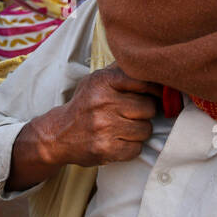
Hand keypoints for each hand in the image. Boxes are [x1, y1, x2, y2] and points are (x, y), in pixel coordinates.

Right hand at [33, 67, 162, 166]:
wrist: (58, 134)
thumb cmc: (85, 105)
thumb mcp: (96, 80)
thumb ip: (121, 71)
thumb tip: (150, 67)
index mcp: (103, 81)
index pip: (143, 82)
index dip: (156, 90)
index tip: (158, 96)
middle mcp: (103, 103)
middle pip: (148, 108)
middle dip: (146, 112)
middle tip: (134, 114)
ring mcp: (103, 127)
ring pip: (145, 129)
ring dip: (140, 131)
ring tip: (126, 128)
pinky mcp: (105, 149)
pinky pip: (136, 148)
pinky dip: (132, 147)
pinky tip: (120, 141)